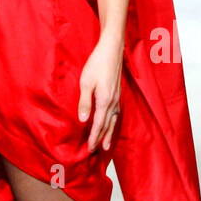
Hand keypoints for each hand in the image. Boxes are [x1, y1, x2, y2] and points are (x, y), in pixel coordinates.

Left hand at [78, 36, 122, 153]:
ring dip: (108, 133)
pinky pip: (116, 113)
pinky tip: (111, 124)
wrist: (112, 50)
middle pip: (107, 125)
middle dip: (100, 138)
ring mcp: (117, 98)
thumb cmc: (97, 64)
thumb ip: (85, 102)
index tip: (90, 149)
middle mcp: (113, 102)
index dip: (94, 137)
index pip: (98, 124)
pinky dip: (113, 123)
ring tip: (106, 145)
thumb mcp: (86, 82)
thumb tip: (84, 120)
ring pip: (113, 121)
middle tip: (96, 151)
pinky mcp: (117, 93)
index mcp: (104, 101)